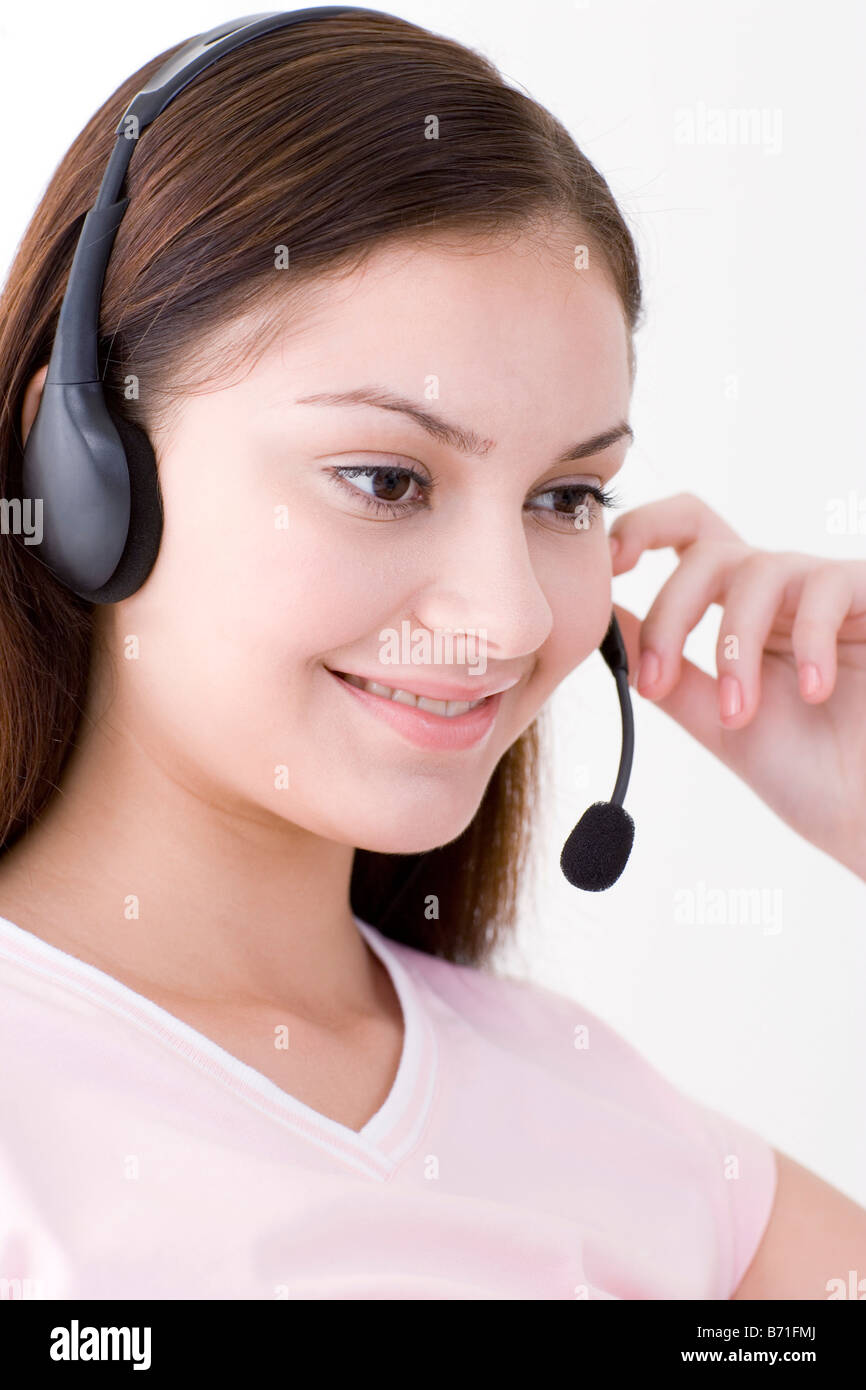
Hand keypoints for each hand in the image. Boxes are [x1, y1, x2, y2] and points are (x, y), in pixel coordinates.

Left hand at [608, 492, 865, 881]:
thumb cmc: (811, 771)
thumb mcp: (716, 718)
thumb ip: (665, 671)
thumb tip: (601, 622)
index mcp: (740, 610)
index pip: (685, 538)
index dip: (640, 531)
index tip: (607, 570)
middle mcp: (782, 591)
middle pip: (705, 551)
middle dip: (670, 615)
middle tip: (658, 683)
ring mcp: (827, 591)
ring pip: (756, 570)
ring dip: (733, 648)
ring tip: (741, 714)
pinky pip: (825, 588)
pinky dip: (806, 642)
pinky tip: (811, 691)